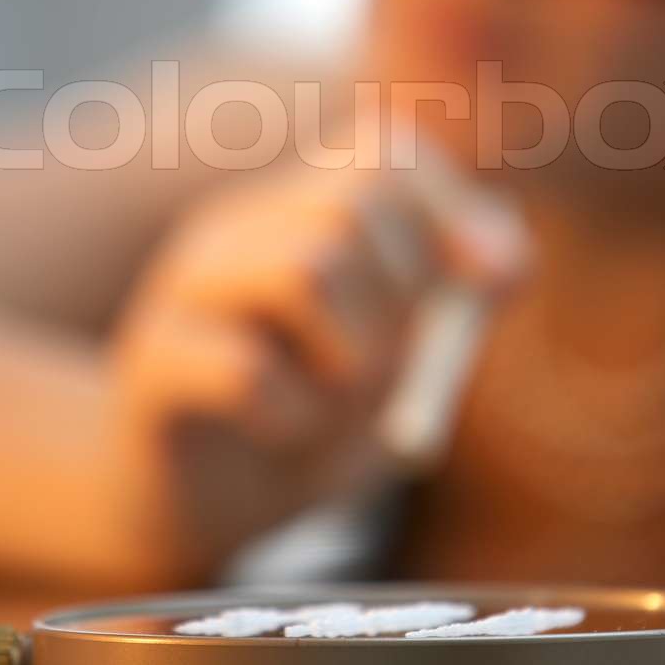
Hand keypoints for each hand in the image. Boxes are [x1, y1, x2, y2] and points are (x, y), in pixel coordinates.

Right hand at [110, 165, 525, 582]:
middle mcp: (235, 232)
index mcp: (293, 214)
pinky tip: (284, 435)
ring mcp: (184, 291)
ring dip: (355, 356)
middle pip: (350, 205)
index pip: (384, 152)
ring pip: (303, 266)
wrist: (193, 512)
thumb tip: (509, 267)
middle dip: (405, 297)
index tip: (495, 289)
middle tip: (389, 369)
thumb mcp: (397, 368)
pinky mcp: (155, 364)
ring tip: (336, 407)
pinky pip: (247, 369)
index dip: (451, 216)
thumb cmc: (305, 429)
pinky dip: (293, 415)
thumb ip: (451, 310)